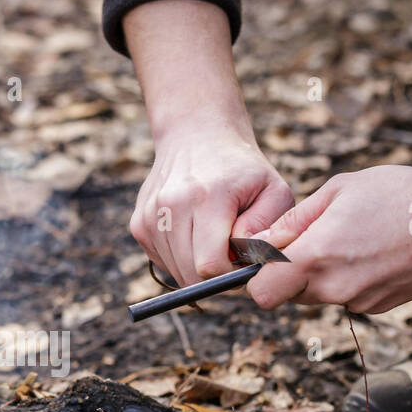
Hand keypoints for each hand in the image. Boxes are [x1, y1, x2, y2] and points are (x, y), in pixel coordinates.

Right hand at [131, 125, 293, 286]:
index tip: (243, 261)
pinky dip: (182, 259)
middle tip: (232, 254)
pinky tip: (194, 234)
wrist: (197, 136)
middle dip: (215, 276)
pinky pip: (164, 263)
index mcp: (206, 197)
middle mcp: (170, 206)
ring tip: (214, 239)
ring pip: (176, 273)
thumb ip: (268, 230)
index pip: (209, 265)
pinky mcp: (138, 225)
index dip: (230, 275)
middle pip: (190, 275)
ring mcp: (149, 216)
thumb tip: (245, 261)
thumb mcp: (273, 191)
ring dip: (198, 267)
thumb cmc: (242, 169)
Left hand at [246, 145, 411, 312]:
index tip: (266, 258)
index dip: (258, 276)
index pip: (261, 292)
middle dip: (290, 273)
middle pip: (288, 295)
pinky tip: (375, 252)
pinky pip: (347, 297)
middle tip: (314, 239)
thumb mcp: (340, 191)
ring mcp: (360, 301)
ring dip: (321, 274)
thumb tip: (263, 243)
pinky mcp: (379, 307)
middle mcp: (335, 287)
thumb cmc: (401, 194)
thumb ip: (295, 221)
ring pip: (318, 296)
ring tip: (352, 239)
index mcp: (318, 255)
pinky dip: (350, 279)